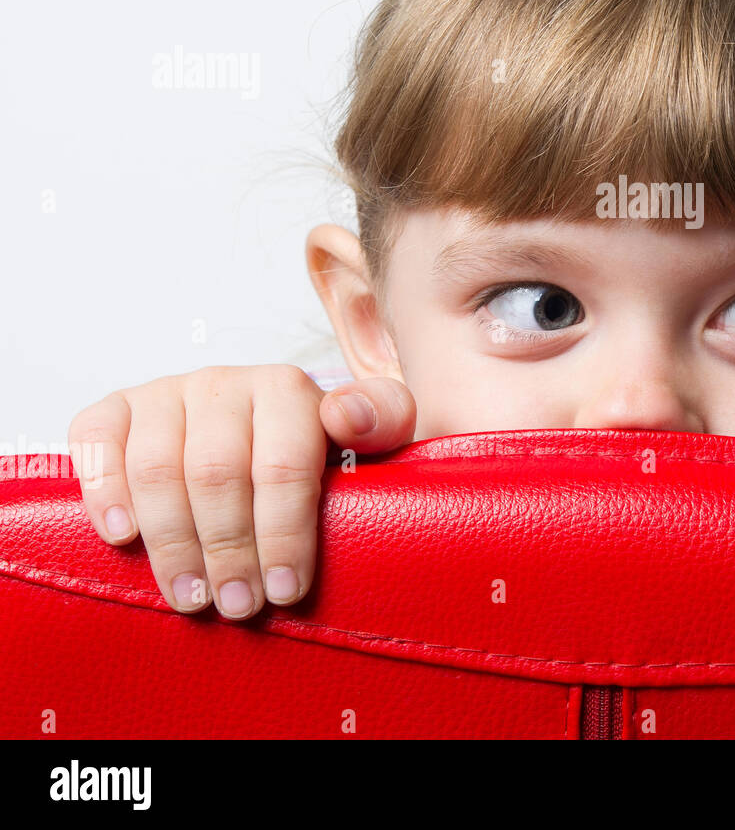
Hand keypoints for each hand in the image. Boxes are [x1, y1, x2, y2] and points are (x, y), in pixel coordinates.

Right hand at [66, 366, 415, 618]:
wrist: (253, 428)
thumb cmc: (312, 451)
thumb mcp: (369, 435)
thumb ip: (382, 418)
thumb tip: (348, 417)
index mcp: (287, 389)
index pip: (285, 464)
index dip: (285, 533)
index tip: (287, 590)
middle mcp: (225, 383)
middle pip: (218, 473)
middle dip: (229, 550)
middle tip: (237, 605)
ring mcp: (167, 393)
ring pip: (159, 468)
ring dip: (172, 541)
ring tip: (191, 596)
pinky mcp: (117, 409)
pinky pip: (97, 441)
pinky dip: (106, 489)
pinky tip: (124, 535)